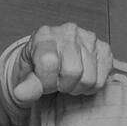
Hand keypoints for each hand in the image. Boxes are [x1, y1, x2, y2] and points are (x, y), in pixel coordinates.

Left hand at [10, 22, 126, 105]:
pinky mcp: (104, 49)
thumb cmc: (35, 68)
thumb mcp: (22, 78)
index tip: (42, 82)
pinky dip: (89, 87)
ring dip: (76, 87)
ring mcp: (89, 38)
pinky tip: (79, 79)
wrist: (48, 61)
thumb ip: (24, 87)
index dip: (45, 81)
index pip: (49, 63)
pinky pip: (101, 79)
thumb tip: (22, 94)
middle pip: (73, 72)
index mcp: (44, 34)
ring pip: (88, 78)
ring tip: (67, 81)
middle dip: (62, 85)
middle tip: (55, 83)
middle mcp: (69, 31)